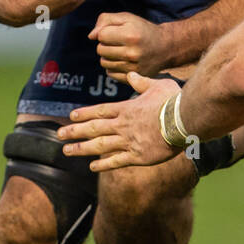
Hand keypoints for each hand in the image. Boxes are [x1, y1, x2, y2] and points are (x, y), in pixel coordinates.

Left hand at [58, 73, 182, 170]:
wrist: (184, 120)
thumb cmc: (174, 101)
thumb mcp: (158, 85)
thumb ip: (142, 82)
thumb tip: (131, 76)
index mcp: (127, 109)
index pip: (100, 112)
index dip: (84, 114)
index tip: (71, 116)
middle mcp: (122, 125)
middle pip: (93, 129)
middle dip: (74, 132)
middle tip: (59, 135)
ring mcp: (128, 141)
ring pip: (99, 145)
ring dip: (81, 148)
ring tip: (67, 151)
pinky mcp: (137, 156)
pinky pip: (116, 161)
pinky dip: (103, 164)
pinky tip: (92, 167)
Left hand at [91, 11, 174, 79]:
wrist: (166, 47)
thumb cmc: (142, 30)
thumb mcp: (127, 18)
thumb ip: (105, 20)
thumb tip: (91, 37)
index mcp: (131, 35)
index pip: (101, 36)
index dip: (106, 32)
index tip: (117, 32)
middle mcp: (132, 53)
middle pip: (100, 50)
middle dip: (106, 45)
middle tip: (119, 42)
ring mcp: (133, 67)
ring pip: (104, 63)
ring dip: (108, 56)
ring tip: (121, 51)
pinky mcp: (134, 77)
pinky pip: (110, 74)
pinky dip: (113, 67)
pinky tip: (124, 61)